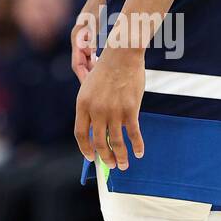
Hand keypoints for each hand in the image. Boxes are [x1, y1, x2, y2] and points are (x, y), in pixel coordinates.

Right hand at [70, 0, 105, 83]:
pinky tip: (111, 66)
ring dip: (97, 69)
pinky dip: (100, 60)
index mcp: (78, 38)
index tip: (91, 87)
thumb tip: (95, 55)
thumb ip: (97, 38)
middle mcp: (79, 39)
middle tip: (101, 89)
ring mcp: (85, 37)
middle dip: (91, 77)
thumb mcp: (99, 22)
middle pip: (83, 65)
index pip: (77, 65)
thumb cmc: (101, 3)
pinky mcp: (92, 35)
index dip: (84, 78)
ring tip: (107, 81)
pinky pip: (94, 52)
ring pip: (89, 59)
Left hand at [74, 44, 144, 170]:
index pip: (81, 134)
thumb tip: (98, 130)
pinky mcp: (130, 110)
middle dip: (105, 157)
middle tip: (111, 165)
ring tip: (124, 165)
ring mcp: (113, 111)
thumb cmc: (107, 70)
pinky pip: (133, 134)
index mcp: (82, 104)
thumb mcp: (90, 87)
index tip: (91, 157)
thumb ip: (91, 107)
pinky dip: (137, 146)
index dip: (85, 149)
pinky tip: (139, 153)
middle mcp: (96, 110)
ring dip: (120, 157)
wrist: (122, 55)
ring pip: (116, 143)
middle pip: (98, 142)